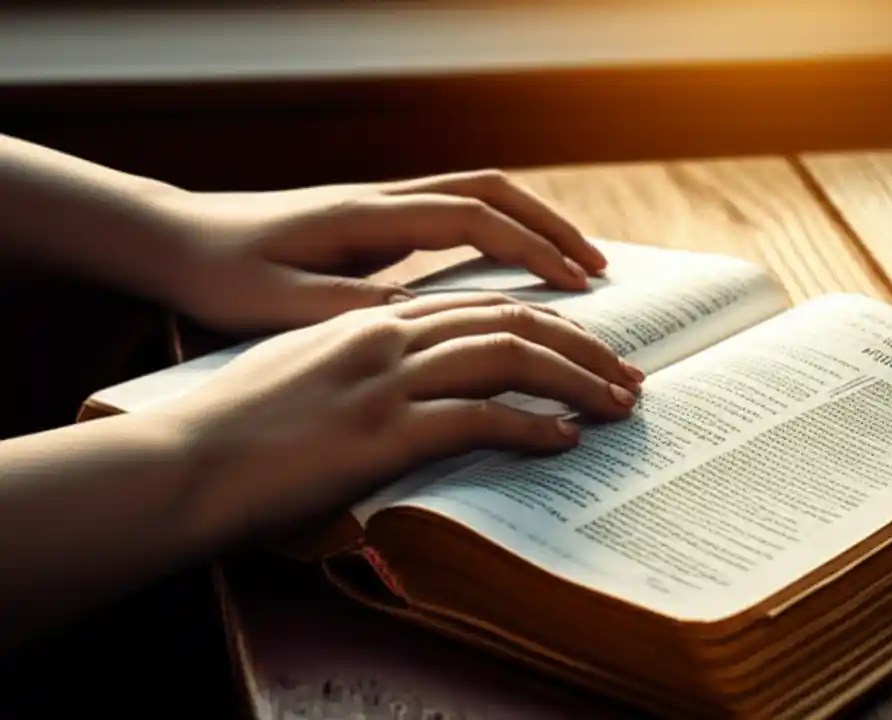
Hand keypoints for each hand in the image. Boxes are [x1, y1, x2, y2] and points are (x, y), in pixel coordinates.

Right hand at [154, 292, 644, 542]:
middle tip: (626, 374)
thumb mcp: (303, 372)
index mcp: (370, 319)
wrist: (185, 462)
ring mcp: (387, 381)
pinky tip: (564, 441)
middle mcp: (387, 336)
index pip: (479, 303)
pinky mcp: (383, 433)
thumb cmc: (235, 426)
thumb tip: (407, 382)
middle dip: (581, 345)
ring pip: (510, 359)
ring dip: (576, 381)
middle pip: (511, 320)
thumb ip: (359, 362)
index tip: (583, 341)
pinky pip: (480, 420)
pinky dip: (532, 428)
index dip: (543, 320)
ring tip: (617, 404)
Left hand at [155, 170, 606, 331]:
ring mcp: (380, 207)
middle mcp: (382, 201)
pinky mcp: (373, 224)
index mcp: (367, 218)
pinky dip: (497, 235)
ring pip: (477, 196)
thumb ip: (355, 311)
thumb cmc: (221, 276)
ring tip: (572, 266)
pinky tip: (512, 268)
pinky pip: (454, 217)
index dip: (532, 250)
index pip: (473, 220)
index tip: (579, 284)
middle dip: (552, 226)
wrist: (174, 242)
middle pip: (491, 192)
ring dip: (530, 225)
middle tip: (600, 270)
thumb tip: (431, 322)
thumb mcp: (280, 307)